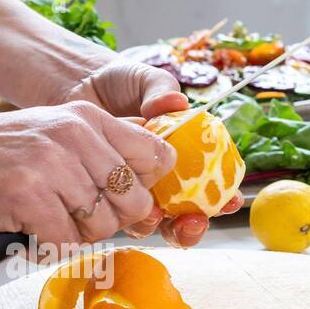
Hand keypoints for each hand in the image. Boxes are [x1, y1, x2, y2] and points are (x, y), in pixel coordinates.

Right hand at [0, 101, 176, 247]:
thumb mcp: (45, 138)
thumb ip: (93, 157)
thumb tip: (144, 203)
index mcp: (85, 117)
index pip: (155, 157)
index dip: (143, 190)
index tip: (117, 203)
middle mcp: (74, 135)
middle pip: (133, 202)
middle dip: (105, 223)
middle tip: (66, 219)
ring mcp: (51, 164)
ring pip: (100, 228)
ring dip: (70, 237)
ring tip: (37, 221)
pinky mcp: (28, 195)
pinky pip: (64, 244)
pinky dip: (43, 250)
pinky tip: (20, 232)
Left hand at [63, 57, 240, 246]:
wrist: (80, 85)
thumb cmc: (121, 82)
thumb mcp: (146, 80)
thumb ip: (161, 91)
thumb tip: (175, 103)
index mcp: (186, 153)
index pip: (212, 182)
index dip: (224, 197)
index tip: (230, 201)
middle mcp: (166, 177)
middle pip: (187, 214)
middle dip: (194, 226)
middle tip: (194, 221)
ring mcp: (137, 188)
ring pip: (157, 222)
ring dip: (163, 228)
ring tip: (157, 216)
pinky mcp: (110, 194)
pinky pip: (122, 215)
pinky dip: (127, 218)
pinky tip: (125, 211)